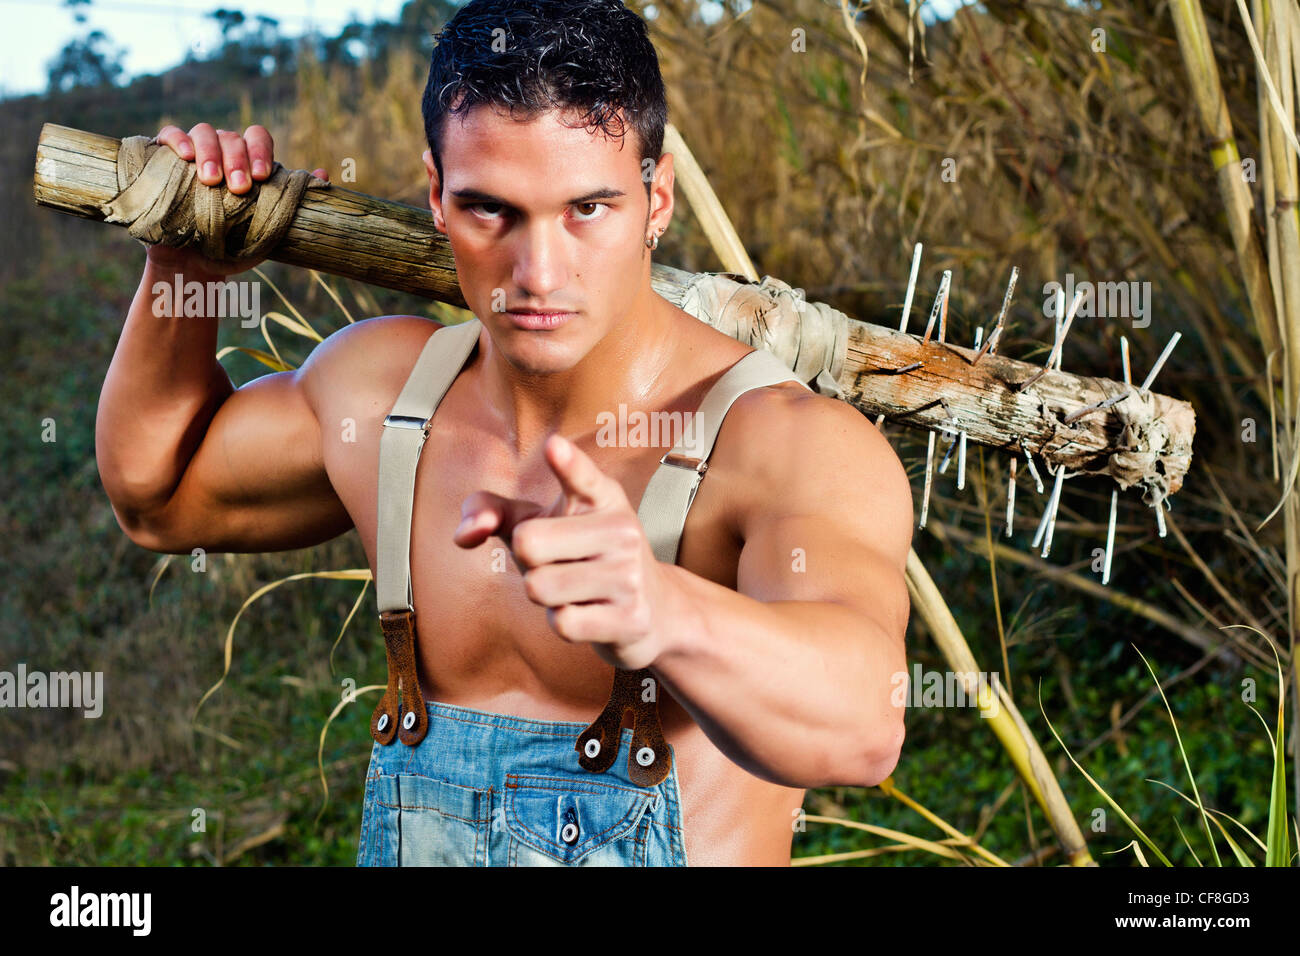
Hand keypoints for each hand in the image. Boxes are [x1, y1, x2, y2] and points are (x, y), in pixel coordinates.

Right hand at [145, 123, 330, 277]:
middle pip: (232, 137)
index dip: (261, 151)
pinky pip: (169, 136)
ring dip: (210, 153)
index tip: (262, 176)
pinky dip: (177, 140)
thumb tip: (325, 175)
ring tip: (212, 181)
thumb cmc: (233, 244)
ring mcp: (192, 153)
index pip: (257, 138)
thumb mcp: (266, 228)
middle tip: (239, 187)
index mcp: (247, 161)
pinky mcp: (163, 159)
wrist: (192, 264)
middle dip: (238, 159)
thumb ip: (290, 203)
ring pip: (203, 132)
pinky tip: (185, 156)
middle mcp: (222, 151)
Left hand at [454, 434, 674, 669]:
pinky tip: (587, 611)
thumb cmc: (583, 558)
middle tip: (557, 562)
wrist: (654, 610)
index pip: (581, 476)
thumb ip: (492, 513)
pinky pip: (562, 622)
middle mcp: (621, 530)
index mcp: (600, 497)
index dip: (566, 463)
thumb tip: (463, 534)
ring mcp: (629, 575)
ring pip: (539, 587)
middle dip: (526, 562)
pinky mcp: (630, 618)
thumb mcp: (541, 523)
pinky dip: (561, 621)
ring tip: (572, 588)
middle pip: (527, 544)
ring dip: (543, 594)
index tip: (553, 447)